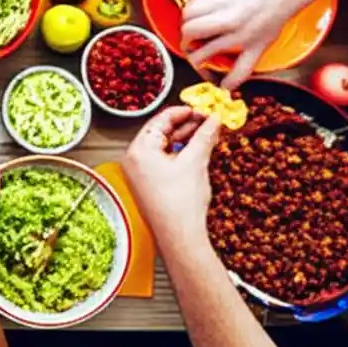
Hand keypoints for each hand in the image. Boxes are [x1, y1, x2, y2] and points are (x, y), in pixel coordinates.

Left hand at [121, 107, 223, 249]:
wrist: (179, 237)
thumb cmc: (180, 204)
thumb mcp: (195, 162)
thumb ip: (204, 136)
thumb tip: (213, 120)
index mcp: (139, 150)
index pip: (160, 120)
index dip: (183, 112)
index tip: (201, 109)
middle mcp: (134, 159)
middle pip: (161, 132)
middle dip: (186, 125)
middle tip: (208, 119)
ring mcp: (139, 171)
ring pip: (164, 146)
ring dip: (185, 139)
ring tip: (207, 132)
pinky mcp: (148, 182)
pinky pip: (163, 159)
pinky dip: (180, 153)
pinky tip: (198, 149)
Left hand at [181, 0, 333, 88]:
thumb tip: (192, 6)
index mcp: (218, 0)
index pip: (187, 14)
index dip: (185, 18)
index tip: (189, 20)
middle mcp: (227, 20)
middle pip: (189, 33)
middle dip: (186, 36)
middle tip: (190, 38)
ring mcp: (242, 36)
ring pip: (204, 54)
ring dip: (196, 58)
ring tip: (198, 58)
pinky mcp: (258, 46)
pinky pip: (241, 70)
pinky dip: (230, 81)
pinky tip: (222, 85)